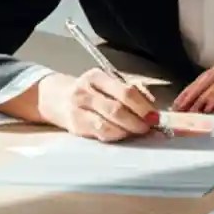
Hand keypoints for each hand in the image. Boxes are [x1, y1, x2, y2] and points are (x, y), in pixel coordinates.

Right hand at [36, 69, 157, 142]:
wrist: (57, 98)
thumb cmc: (92, 91)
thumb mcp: (108, 83)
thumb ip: (131, 91)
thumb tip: (152, 105)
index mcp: (97, 77)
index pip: (125, 91)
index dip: (143, 106)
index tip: (155, 116)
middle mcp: (85, 91)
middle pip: (117, 109)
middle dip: (137, 121)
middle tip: (149, 127)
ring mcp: (78, 110)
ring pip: (108, 124)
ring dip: (127, 131)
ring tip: (138, 132)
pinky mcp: (76, 126)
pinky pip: (100, 133)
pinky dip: (116, 136)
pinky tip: (123, 135)